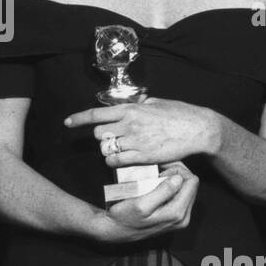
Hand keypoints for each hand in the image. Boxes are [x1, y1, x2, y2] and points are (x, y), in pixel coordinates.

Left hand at [64, 98, 216, 166]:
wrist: (197, 129)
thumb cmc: (179, 114)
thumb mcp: (156, 102)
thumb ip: (139, 105)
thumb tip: (129, 105)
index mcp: (131, 109)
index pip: (97, 114)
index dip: (79, 119)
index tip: (68, 123)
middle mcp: (130, 124)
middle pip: (99, 134)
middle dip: (102, 137)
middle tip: (112, 138)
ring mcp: (136, 141)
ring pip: (107, 149)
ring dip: (108, 151)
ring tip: (118, 150)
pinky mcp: (144, 156)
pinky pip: (117, 161)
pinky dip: (114, 162)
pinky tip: (121, 160)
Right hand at [89, 162, 198, 243]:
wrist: (116, 230)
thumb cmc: (124, 217)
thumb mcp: (141, 204)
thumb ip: (162, 192)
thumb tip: (179, 179)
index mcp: (177, 213)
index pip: (192, 182)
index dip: (178, 171)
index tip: (161, 171)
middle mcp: (183, 217)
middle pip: (192, 185)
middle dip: (177, 174)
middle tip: (158, 172)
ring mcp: (180, 218)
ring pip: (187, 189)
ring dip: (174, 180)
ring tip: (156, 179)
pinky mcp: (175, 217)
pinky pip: (181, 196)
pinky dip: (171, 187)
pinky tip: (158, 186)